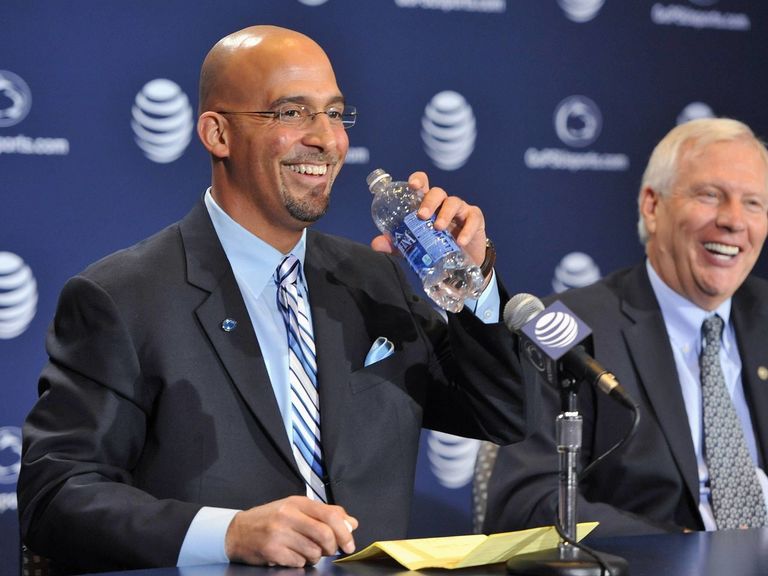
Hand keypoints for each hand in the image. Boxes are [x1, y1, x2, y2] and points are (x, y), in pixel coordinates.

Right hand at [224, 496, 357, 566]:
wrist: (238, 531)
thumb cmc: (272, 519)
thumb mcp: (297, 509)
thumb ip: (325, 513)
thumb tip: (351, 523)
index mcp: (298, 502)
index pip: (331, 515)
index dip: (344, 532)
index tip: (349, 544)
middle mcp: (288, 515)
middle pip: (325, 534)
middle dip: (332, 547)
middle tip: (329, 551)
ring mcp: (279, 533)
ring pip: (314, 552)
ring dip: (316, 557)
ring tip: (307, 552)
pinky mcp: (272, 551)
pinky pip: (299, 562)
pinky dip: (301, 562)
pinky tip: (292, 555)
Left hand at [370, 171, 487, 265]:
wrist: (460, 264)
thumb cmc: (435, 247)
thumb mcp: (413, 246)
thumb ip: (396, 244)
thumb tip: (376, 244)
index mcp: (428, 204)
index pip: (423, 184)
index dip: (418, 180)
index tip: (412, 185)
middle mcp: (443, 203)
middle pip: (438, 192)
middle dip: (429, 201)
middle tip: (421, 215)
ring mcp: (461, 210)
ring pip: (453, 202)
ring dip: (445, 214)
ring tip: (438, 228)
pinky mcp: (475, 220)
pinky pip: (472, 219)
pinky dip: (466, 230)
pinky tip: (460, 241)